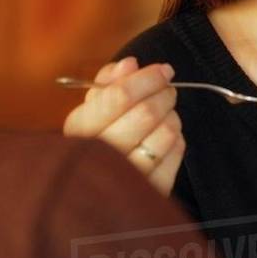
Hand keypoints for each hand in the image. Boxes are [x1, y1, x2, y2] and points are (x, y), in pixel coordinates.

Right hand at [63, 56, 185, 194]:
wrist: (96, 192)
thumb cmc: (96, 139)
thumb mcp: (92, 109)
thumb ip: (108, 83)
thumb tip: (130, 65)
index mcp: (79, 130)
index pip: (118, 96)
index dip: (146, 78)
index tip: (163, 70)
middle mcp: (99, 156)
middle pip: (145, 113)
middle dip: (163, 94)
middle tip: (168, 89)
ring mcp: (126, 178)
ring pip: (166, 133)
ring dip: (171, 117)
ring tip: (164, 114)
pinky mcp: (150, 191)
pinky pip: (176, 154)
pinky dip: (177, 139)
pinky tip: (166, 136)